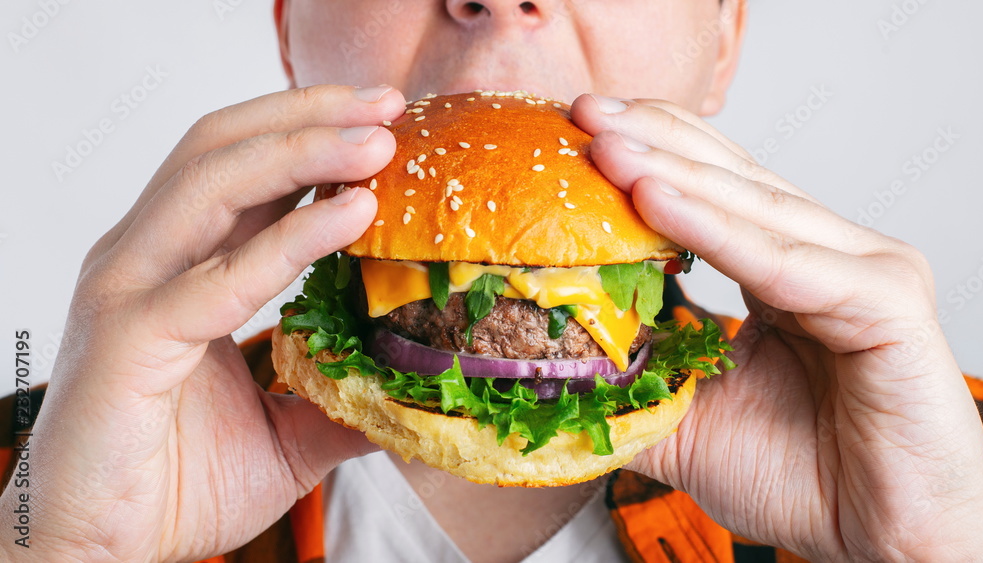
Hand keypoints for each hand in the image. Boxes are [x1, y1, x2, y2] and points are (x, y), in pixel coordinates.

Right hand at [0, 85, 403, 560]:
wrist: (101, 552)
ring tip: (377, 142)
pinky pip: (218, 275)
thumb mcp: (285, 432)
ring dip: (302, 151)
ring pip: (212, 183)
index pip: (244, 168)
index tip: (387, 120)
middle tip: (388, 105)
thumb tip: (412, 383)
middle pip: (224, 149)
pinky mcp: (129, 337)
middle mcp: (147, 258)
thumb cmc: (175, 483)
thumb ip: (340, 395)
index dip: (312, 132)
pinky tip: (350, 215)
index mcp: (178, 263)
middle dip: (310, 117)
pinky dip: (290, 238)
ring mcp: (129, 290)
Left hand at [572, 94, 982, 559]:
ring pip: (755, 211)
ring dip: (673, 175)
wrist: (883, 543)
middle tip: (582, 112)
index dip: (652, 154)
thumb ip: (633, 382)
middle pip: (732, 180)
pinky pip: (785, 262)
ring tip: (605, 146)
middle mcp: (828, 256)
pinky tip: (654, 199)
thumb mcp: (689, 422)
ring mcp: (864, 271)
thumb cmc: (802, 478)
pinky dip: (717, 230)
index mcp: (787, 270)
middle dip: (653, 143)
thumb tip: (551, 362)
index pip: (716, 191)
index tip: (580, 129)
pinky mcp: (887, 302)